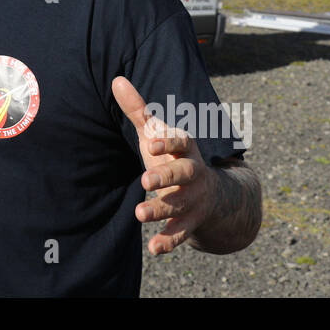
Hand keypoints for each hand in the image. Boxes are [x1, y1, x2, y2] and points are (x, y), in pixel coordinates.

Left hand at [111, 75, 214, 255]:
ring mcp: (194, 199)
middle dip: (166, 177)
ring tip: (138, 214)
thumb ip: (139, 110)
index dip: (167, 142)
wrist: (212, 194)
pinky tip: (154, 249)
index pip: (181, 141)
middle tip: (144, 181)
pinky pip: (181, 233)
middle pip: (183, 174)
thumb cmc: (173, 157)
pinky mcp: (190, 221)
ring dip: (160, 210)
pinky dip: (169, 241)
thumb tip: (116, 79)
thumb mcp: (158, 134)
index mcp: (186, 149)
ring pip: (180, 205)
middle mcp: (194, 174)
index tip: (150, 142)